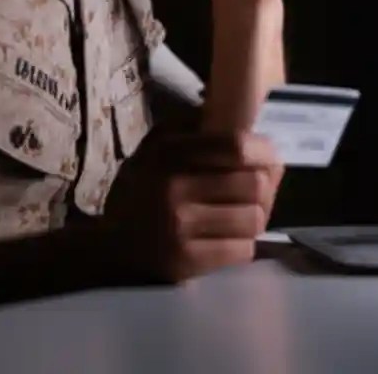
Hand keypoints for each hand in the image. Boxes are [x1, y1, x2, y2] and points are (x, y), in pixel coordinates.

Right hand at [101, 128, 284, 282]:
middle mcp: (174, 188)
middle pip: (254, 184)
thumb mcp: (156, 147)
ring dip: (255, 219)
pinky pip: (243, 250)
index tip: (269, 158)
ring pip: (254, 219)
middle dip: (265, 189)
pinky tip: (228, 239)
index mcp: (169, 154)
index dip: (264, 151)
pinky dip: (243, 245)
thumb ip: (191, 127)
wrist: (108, 245)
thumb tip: (238, 114)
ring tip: (242, 217)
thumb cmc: (142, 189)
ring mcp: (180, 228)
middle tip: (259, 193)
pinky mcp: (186, 262)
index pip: (236, 146)